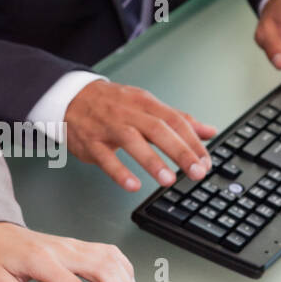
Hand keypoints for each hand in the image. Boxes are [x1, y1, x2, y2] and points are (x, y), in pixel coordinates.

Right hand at [64, 80, 215, 190]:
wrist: (71, 96)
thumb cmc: (113, 104)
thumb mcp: (147, 105)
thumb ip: (178, 120)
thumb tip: (209, 131)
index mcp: (146, 103)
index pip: (176, 121)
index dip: (193, 142)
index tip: (206, 162)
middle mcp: (129, 113)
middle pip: (159, 129)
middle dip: (180, 152)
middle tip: (196, 172)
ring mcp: (109, 127)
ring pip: (132, 141)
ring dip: (152, 161)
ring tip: (168, 181)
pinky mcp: (91, 142)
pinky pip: (105, 158)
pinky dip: (119, 172)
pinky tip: (132, 185)